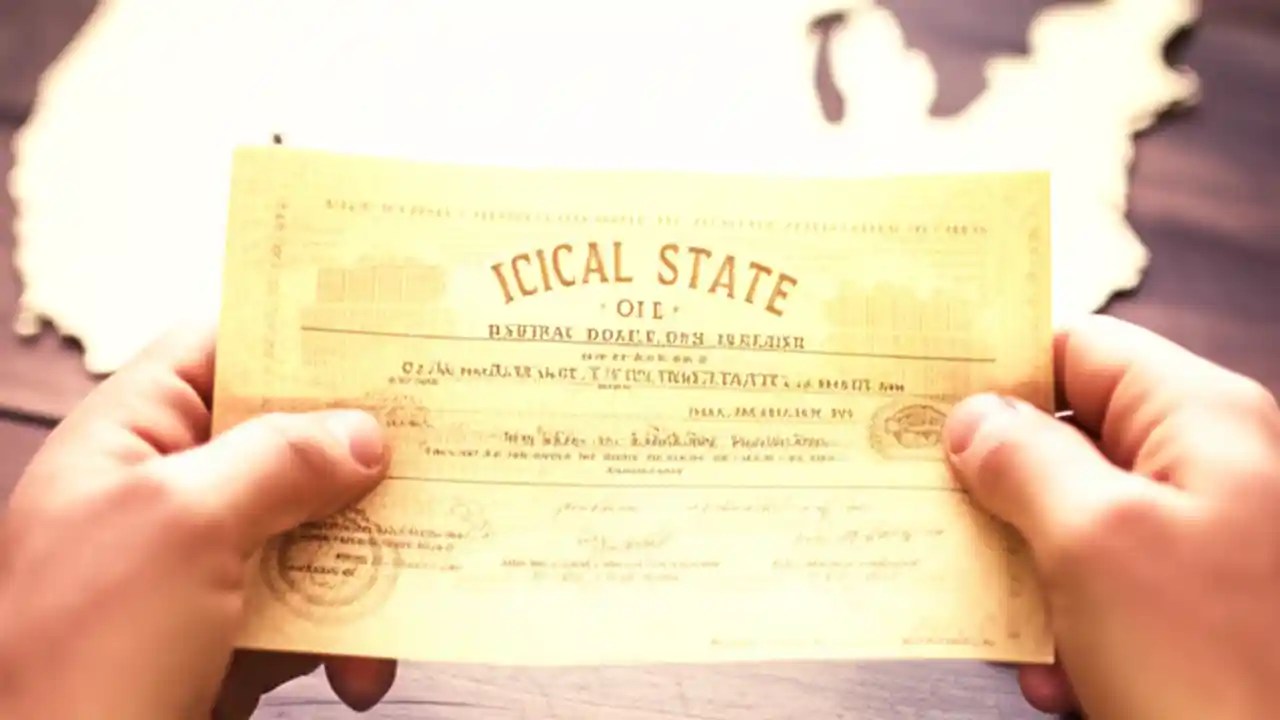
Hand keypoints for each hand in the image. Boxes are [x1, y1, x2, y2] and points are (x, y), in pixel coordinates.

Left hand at [0, 324, 397, 717]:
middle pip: (285, 445)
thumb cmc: (85, 652)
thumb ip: (280, 460)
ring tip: (405, 588)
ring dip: (366, 564)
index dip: (293, 337)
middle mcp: (165, 497)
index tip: (382, 338)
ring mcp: (198, 572)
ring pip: (311, 532)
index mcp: (129, 441)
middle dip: (358, 463)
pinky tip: (359, 669)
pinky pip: (310, 609)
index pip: (216, 350)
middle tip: (434, 458)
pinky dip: (346, 635)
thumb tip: (362, 434)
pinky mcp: (226, 639)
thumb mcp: (185, 524)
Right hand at [944, 315, 1279, 718]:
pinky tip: (1056, 672)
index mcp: (1200, 423)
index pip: (1079, 352)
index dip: (999, 369)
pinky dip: (1061, 626)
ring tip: (990, 605)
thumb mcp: (1094, 540)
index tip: (922, 397)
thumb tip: (974, 419)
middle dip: (995, 480)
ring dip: (1021, 567)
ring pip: (1073, 523)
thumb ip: (1023, 461)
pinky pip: (1099, 593)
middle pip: (1069, 441)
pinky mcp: (1190, 615)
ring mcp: (1200, 547)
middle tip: (924, 500)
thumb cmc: (1221, 668)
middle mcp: (1206, 473)